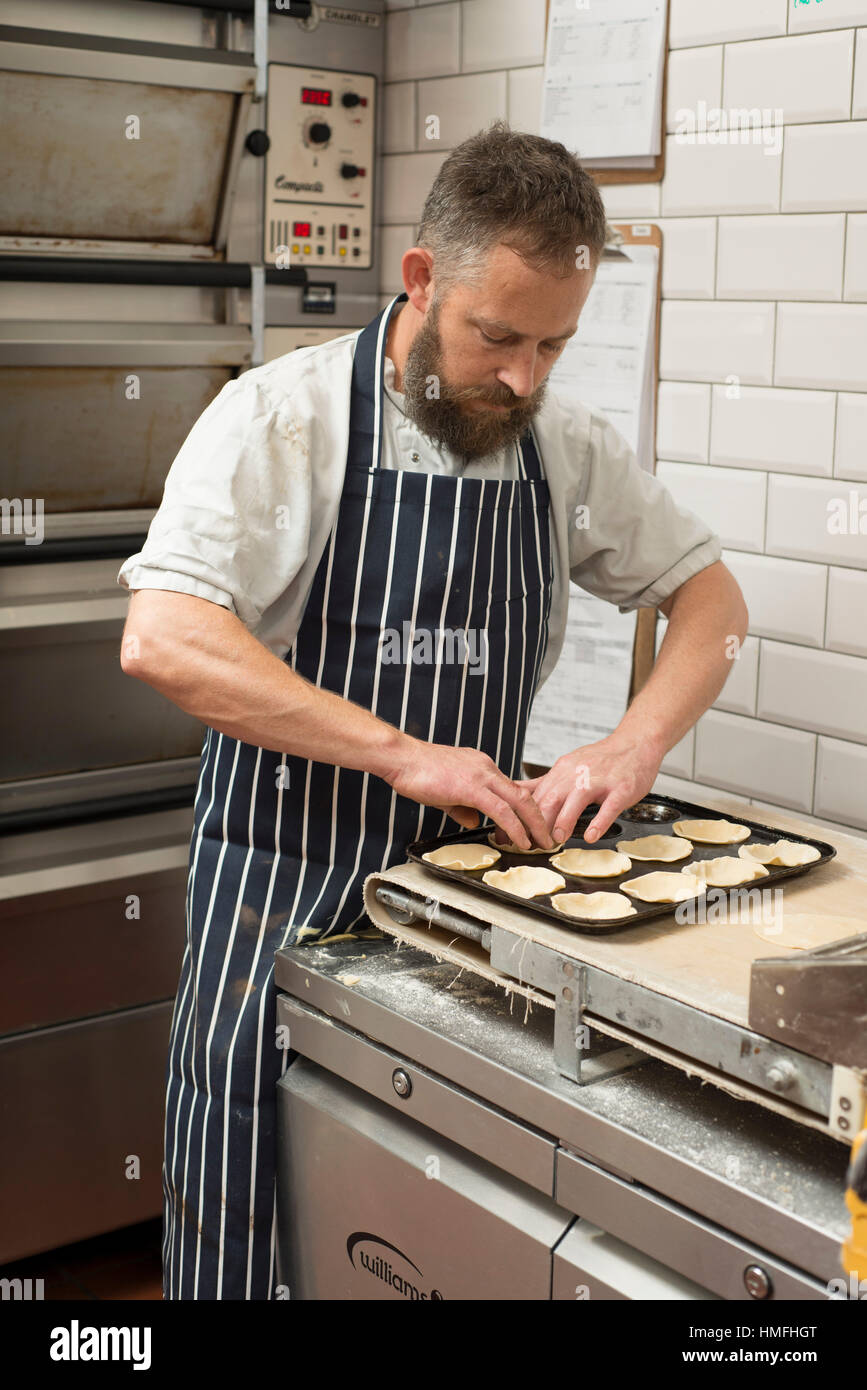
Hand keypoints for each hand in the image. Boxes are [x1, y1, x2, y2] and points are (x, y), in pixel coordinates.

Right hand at [382, 737, 554, 850]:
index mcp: (481, 766)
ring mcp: (481, 776)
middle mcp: (486, 768)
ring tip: (542, 842)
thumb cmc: (416, 771)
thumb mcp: (444, 793)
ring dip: (534, 825)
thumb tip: (473, 822)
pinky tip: (521, 841)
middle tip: (548, 836)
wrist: (401, 758)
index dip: (525, 808)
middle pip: (523, 794)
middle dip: (539, 817)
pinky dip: (515, 827)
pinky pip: (501, 811)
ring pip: (519, 801)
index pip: (511, 788)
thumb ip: (462, 807)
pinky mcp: (472, 787)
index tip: (533, 824)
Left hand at [522, 733, 665, 843]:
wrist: (635, 744)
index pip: (536, 796)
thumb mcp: (568, 767)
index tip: (518, 835)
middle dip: (539, 823)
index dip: (524, 817)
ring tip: (556, 840)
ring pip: (576, 799)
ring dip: (564, 821)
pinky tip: (591, 836)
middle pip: (551, 798)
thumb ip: (545, 783)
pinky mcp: (621, 788)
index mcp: (562, 771)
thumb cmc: (601, 760)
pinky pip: (609, 806)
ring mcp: (600, 780)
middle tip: (535, 843)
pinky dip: (599, 822)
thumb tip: (516, 794)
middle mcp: (577, 774)